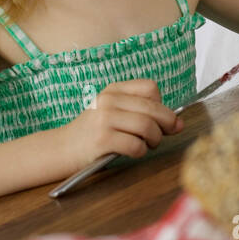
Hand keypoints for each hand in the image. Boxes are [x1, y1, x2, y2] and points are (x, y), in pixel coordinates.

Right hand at [58, 78, 181, 169]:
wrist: (61, 149)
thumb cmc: (93, 133)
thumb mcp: (112, 113)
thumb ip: (142, 113)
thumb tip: (178, 123)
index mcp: (113, 90)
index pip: (151, 87)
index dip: (162, 104)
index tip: (162, 118)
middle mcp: (108, 100)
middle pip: (153, 108)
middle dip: (166, 124)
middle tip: (163, 135)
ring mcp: (104, 119)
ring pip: (147, 126)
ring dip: (154, 139)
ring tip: (148, 145)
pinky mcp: (101, 139)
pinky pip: (135, 145)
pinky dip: (141, 151)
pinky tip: (134, 152)